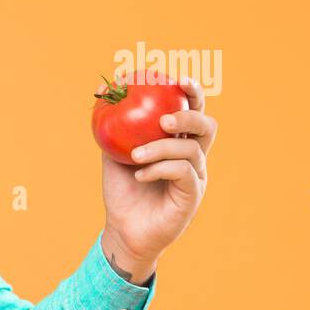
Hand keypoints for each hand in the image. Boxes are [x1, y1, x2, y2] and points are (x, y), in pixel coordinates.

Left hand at [100, 76, 217, 274]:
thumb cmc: (122, 192)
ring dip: (160, 148)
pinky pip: (183, 172)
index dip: (192, 93)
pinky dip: (159, 168)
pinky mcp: (192, 195)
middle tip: (163, 120)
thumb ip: (113, 129)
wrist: (123, 230)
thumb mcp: (113, 156)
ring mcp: (196, 176)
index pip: (193, 111)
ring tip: (135, 156)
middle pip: (206, 126)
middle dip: (189, 116)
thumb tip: (102, 96)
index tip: (178, 79)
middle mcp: (193, 158)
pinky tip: (140, 174)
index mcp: (178, 143)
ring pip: (191, 149)